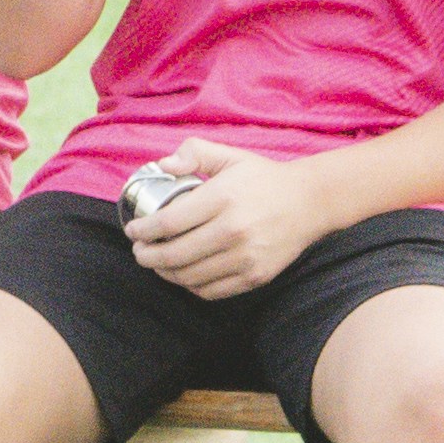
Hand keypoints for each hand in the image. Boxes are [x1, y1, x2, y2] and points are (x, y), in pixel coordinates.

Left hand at [121, 140, 320, 301]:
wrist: (310, 202)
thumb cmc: (264, 178)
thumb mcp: (230, 155)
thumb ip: (194, 152)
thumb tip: (163, 165)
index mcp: (222, 198)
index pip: (167, 223)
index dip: (142, 230)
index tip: (133, 230)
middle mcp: (233, 230)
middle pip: (173, 255)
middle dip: (147, 256)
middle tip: (139, 251)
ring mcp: (245, 258)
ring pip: (189, 276)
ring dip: (165, 273)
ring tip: (157, 263)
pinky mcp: (255, 277)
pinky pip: (212, 291)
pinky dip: (191, 286)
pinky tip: (183, 274)